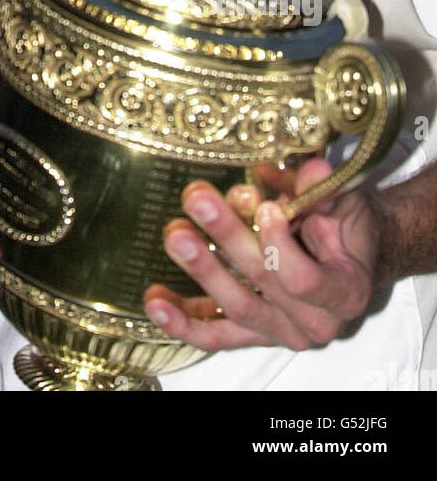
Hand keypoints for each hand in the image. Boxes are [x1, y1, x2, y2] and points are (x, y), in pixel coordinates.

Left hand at [143, 158, 383, 352]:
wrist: (349, 259)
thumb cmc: (346, 228)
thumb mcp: (344, 202)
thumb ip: (322, 190)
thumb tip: (309, 169)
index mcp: (345, 292)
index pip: (305, 279)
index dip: (278, 245)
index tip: (261, 207)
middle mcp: (316, 323)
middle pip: (262, 283)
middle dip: (227, 237)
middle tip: (198, 200)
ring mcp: (281, 332)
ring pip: (236, 307)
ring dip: (202, 270)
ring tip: (176, 235)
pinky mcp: (251, 334)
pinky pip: (215, 335)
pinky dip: (183, 321)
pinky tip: (155, 300)